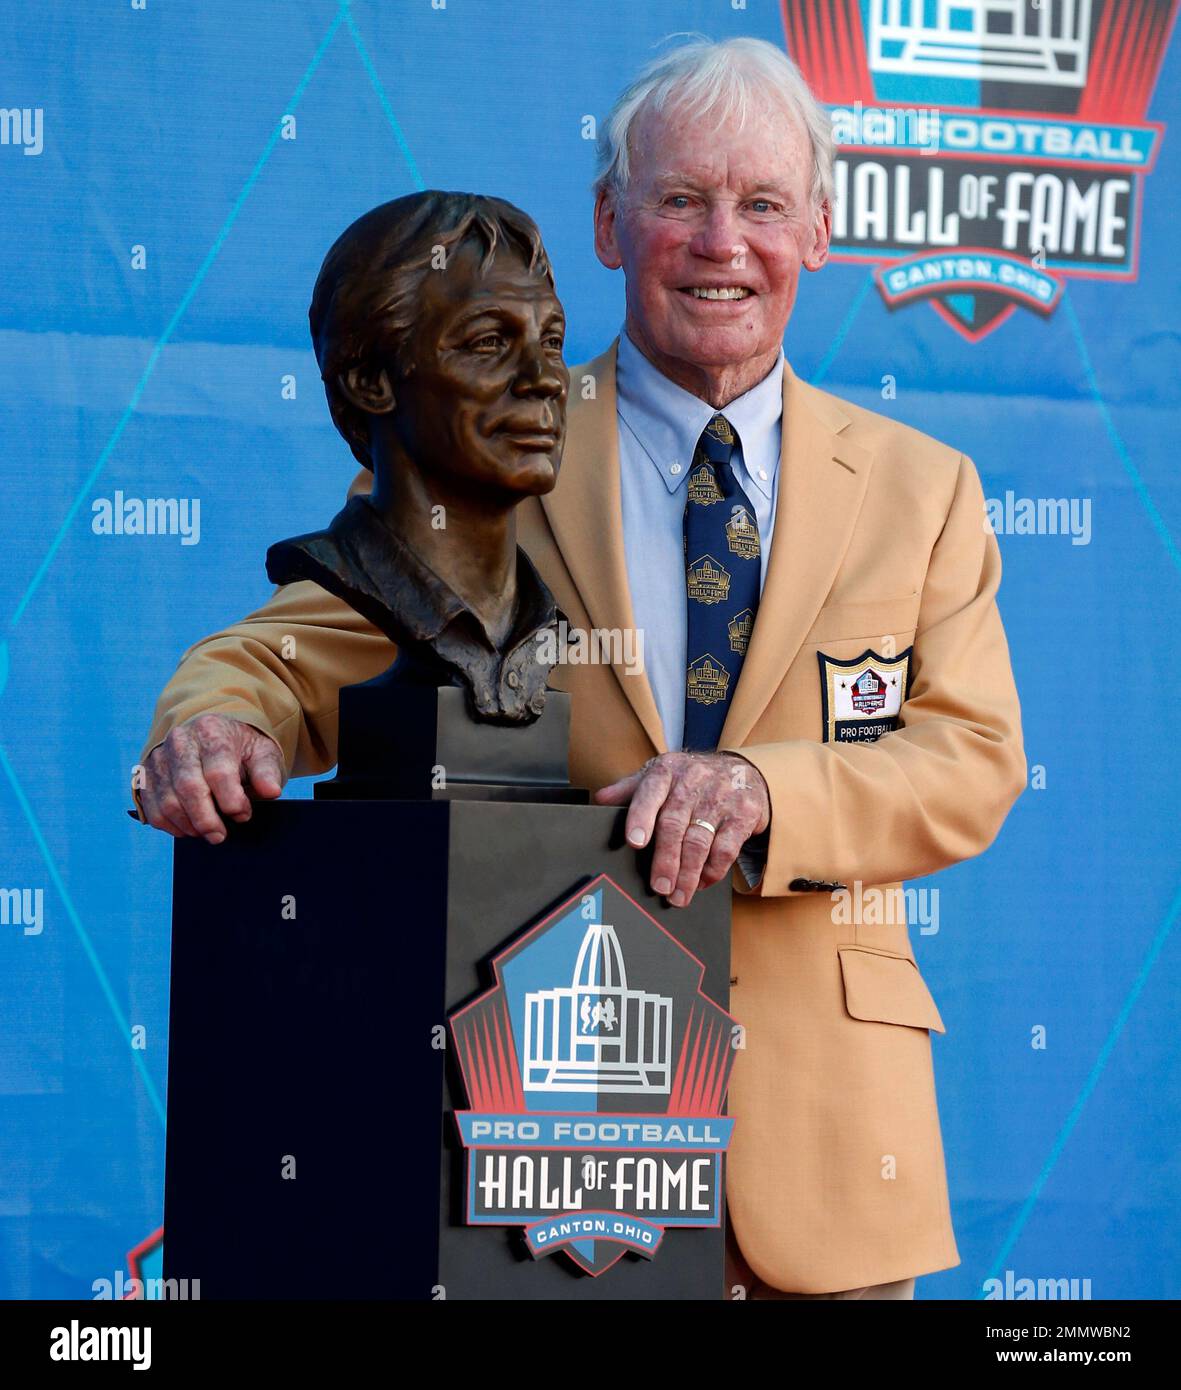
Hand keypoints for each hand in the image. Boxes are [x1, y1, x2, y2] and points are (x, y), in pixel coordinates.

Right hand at [137, 714, 285, 842]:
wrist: (210, 735)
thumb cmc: (239, 747)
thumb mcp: (262, 752)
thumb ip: (267, 771)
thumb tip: (271, 791)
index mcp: (212, 731)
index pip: (218, 772)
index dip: (232, 800)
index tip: (243, 814)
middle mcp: (181, 741)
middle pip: (189, 788)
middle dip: (206, 820)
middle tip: (220, 836)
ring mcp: (159, 757)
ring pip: (168, 802)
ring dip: (189, 825)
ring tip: (208, 831)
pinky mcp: (146, 774)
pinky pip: (152, 808)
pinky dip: (170, 825)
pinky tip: (188, 827)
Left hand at [593, 751, 769, 907]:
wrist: (743, 770)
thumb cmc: (692, 778)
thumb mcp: (662, 775)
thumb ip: (631, 789)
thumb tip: (601, 800)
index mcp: (666, 771)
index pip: (650, 793)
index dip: (641, 817)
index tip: (634, 842)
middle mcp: (693, 781)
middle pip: (674, 825)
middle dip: (665, 860)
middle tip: (659, 886)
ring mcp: (720, 797)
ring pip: (700, 841)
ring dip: (688, 874)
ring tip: (678, 895)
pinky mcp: (743, 815)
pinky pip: (726, 849)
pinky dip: (712, 871)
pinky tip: (701, 883)